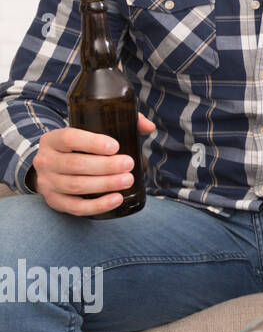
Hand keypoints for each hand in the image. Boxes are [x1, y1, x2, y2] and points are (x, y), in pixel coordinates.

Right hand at [31, 112, 154, 215]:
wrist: (52, 168)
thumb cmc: (78, 147)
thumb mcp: (89, 132)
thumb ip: (121, 124)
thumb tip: (149, 127)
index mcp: (52, 140)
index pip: (69, 138)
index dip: (92, 142)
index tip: (116, 146)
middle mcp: (45, 161)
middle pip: (75, 164)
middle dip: (106, 166)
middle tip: (129, 164)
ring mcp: (48, 183)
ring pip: (76, 185)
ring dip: (105, 184)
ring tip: (127, 180)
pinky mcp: (55, 202)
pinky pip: (76, 207)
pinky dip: (98, 205)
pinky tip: (117, 199)